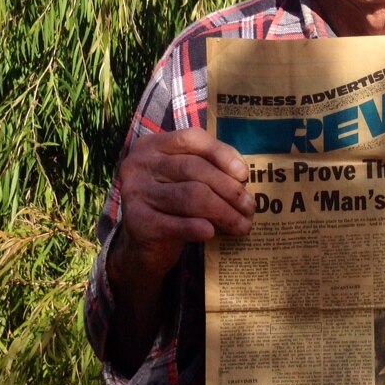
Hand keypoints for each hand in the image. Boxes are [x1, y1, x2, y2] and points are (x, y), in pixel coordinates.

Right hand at [112, 128, 253, 285]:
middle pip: (193, 168)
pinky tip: (212, 233)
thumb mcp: (183, 180)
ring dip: (223, 212)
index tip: (244, 174)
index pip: (191, 138)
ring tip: (242, 225)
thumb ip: (206, 169)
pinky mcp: (138, 222)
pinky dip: (198, 227)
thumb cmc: (170, 206)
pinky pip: (177, 223)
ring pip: (190, 196)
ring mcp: (136, 192)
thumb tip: (243, 177)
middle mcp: (139, 164)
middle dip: (228, 189)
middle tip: (249, 207)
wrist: (141, 246)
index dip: (221, 154)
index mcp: (152, 146)